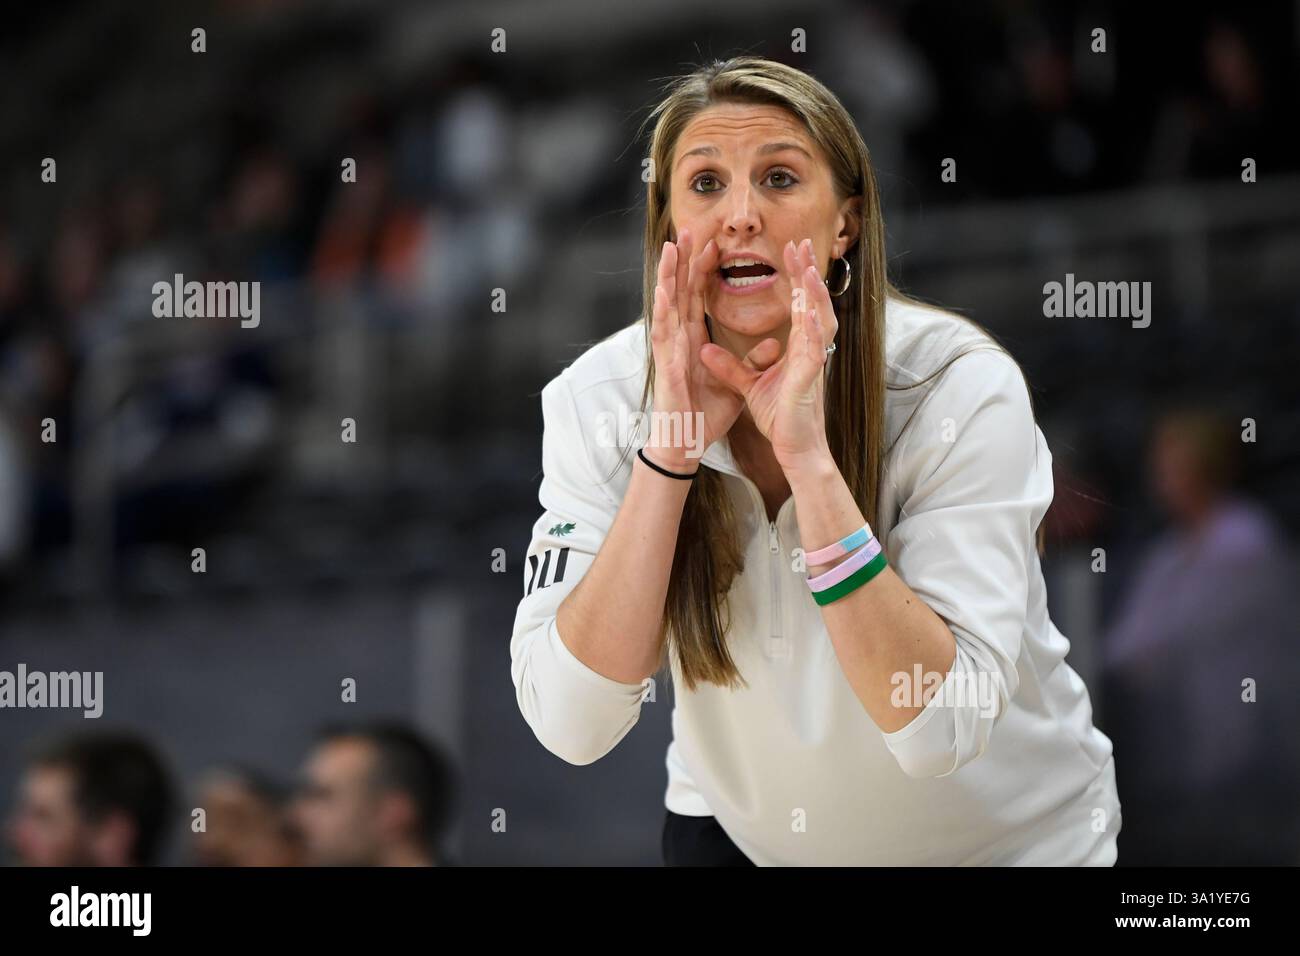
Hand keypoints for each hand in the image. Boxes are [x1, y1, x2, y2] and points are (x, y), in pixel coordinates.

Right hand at [648, 227, 781, 471]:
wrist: (686, 442)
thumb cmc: (705, 414)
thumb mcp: (737, 384)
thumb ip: (753, 362)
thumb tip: (774, 344)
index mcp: (694, 340)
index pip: (698, 296)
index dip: (704, 269)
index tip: (713, 242)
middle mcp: (679, 339)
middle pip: (680, 291)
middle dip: (683, 259)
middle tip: (687, 228)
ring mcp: (669, 351)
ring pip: (667, 304)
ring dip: (668, 275)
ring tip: (671, 246)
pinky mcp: (665, 367)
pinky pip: (663, 335)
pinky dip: (663, 312)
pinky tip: (664, 291)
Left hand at [698, 238, 837, 473]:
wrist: (795, 448)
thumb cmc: (780, 417)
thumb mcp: (746, 385)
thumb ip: (728, 366)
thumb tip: (704, 349)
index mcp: (797, 347)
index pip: (797, 304)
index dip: (794, 278)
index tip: (789, 251)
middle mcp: (810, 349)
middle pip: (813, 303)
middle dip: (808, 273)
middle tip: (803, 244)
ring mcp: (814, 362)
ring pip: (820, 319)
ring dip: (814, 293)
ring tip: (808, 269)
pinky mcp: (811, 379)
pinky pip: (815, 349)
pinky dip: (812, 329)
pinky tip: (808, 311)